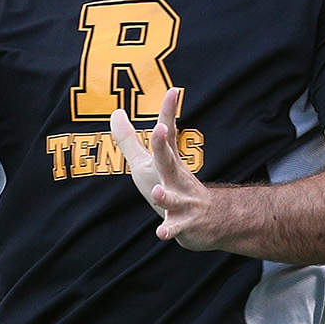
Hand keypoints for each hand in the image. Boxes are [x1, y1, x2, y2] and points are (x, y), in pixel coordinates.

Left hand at [110, 87, 219, 250]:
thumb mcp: (148, 162)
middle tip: (160, 129)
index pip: (168, 134)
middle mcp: (176, 178)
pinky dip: (169, 229)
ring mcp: (183, 201)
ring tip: (156, 191)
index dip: (168, 112)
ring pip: (173, 197)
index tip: (173, 91)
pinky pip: (175, 227)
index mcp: (168, 162)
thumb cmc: (173, 186)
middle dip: (163, 145)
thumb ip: (129, 139)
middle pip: (169, 160)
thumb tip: (116, 112)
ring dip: (165, 194)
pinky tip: (161, 233)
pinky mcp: (183, 223)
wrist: (208, 222)